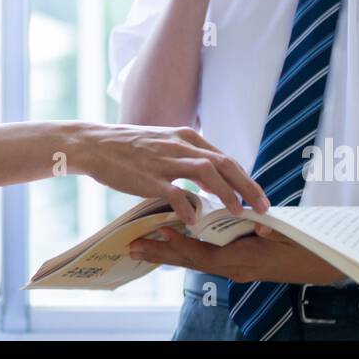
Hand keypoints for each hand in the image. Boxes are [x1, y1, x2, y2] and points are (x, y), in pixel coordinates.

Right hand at [68, 123, 269, 224]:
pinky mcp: (149, 177)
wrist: (95, 144)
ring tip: (237, 212)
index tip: (258, 195)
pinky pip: (175, 193)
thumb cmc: (129, 146)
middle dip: (247, 187)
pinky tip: (194, 220)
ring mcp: (165, 160)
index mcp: (186, 137)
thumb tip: (211, 176)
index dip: (245, 178)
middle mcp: (180, 145)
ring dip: (226, 193)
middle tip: (262, 207)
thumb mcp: (164, 142)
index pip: (225, 158)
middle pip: (224, 164)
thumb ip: (188, 155)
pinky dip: (189, 207)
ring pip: (207, 173)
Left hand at [127, 224, 345, 284]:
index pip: (202, 254)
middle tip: (134, 247)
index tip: (157, 232)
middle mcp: (234, 267)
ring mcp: (235, 268)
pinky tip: (175, 242)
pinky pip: (206, 258)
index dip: (179, 245)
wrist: (321, 262)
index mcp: (243, 260)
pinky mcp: (237, 264)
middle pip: (191, 260)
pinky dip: (188, 250)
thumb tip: (259, 226)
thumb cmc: (305, 246)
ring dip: (170, 252)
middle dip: (162, 253)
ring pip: (195, 260)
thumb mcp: (286, 236)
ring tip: (145, 246)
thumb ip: (269, 230)